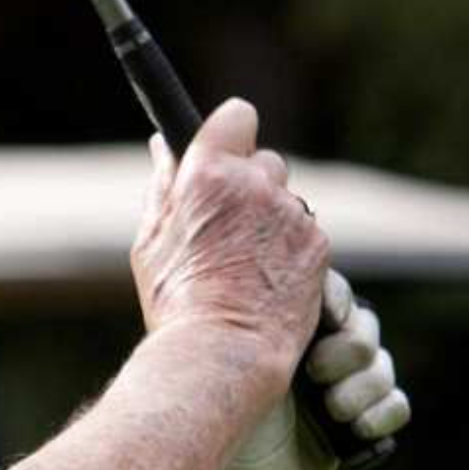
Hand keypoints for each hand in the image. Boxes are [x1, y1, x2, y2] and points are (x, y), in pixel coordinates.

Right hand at [132, 99, 330, 388]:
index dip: (230, 132)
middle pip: (264, 161)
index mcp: (208, 174)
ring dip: (271, 220)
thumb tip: (162, 146)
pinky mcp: (317, 245)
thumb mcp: (151, 241)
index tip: (223, 151)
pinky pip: (304, 233)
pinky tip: (266, 280)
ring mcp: (292, 215)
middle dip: (250, 184)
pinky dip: (291, 250)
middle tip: (227, 227)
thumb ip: (162, 185)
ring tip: (245, 264)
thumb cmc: (176, 301)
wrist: (223, 353)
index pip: (236, 116)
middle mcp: (256, 185)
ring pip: (286, 201)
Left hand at [200, 270, 411, 469]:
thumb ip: (256, 319)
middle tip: (315, 374)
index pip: (329, 293)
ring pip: (382, 366)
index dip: (335, 302)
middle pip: (364, 327)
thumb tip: (293, 277)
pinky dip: (382, 414)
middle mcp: (311, 351)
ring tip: (332, 410)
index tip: (325, 318)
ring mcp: (336, 388)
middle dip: (349, 350)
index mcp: (280, 326)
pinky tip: (356, 429)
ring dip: (363, 387)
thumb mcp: (234, 360)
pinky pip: (396, 405)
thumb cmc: (218, 419)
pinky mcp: (356, 425)